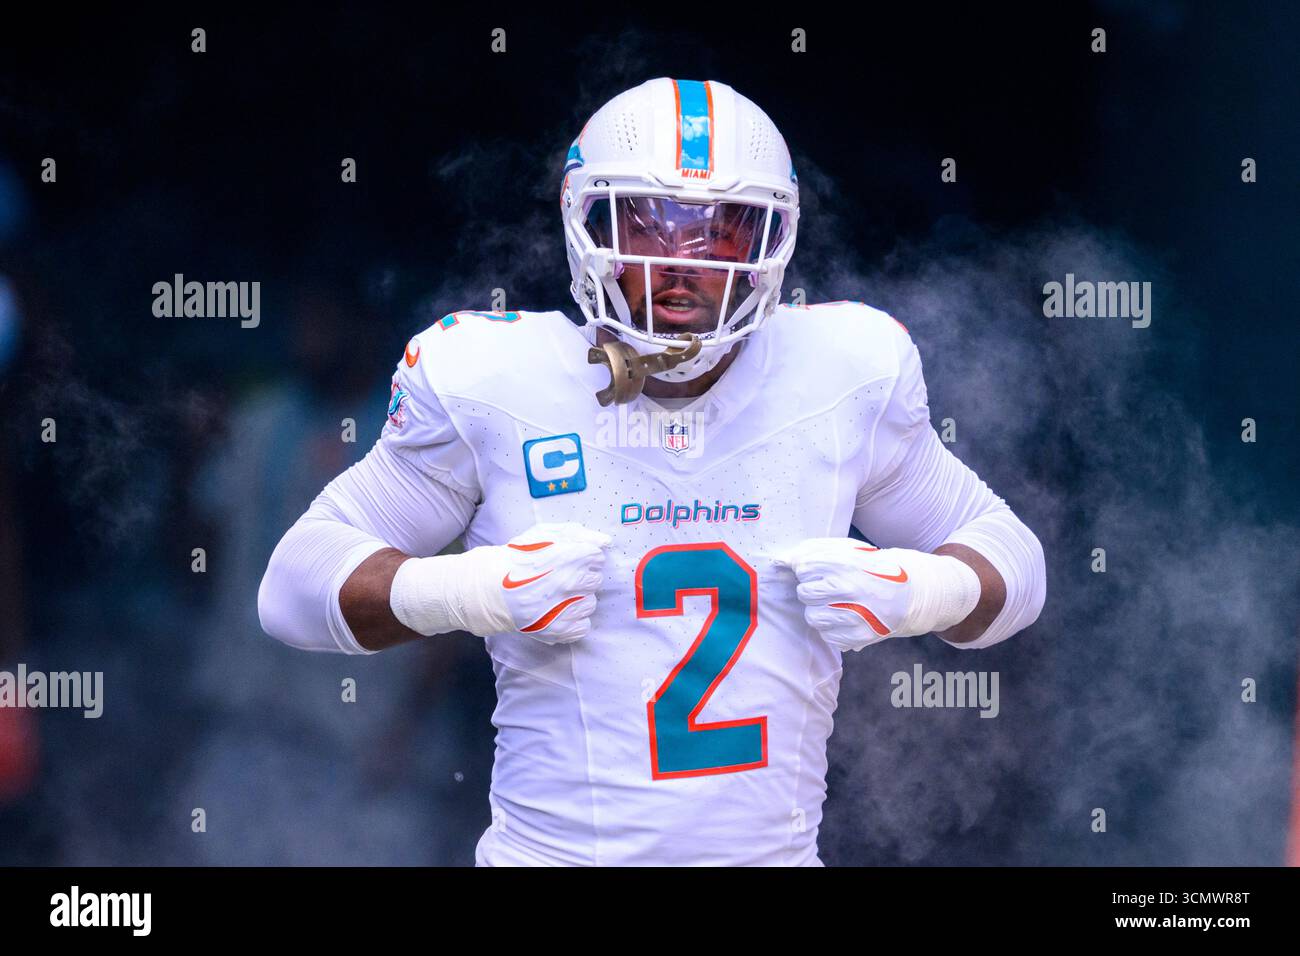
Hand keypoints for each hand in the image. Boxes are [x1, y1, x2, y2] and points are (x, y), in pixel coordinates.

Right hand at [496, 522, 610, 643]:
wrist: (489, 588)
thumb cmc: (518, 558)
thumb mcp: (544, 534)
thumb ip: (577, 534)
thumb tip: (605, 542)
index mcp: (566, 557)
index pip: (596, 557)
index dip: (584, 556)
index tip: (571, 558)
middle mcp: (567, 583)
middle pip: (596, 580)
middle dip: (582, 576)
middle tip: (563, 576)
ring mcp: (562, 608)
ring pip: (590, 604)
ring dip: (578, 598)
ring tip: (559, 594)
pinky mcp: (557, 630)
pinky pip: (583, 626)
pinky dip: (574, 620)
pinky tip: (559, 610)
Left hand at [775, 538, 979, 651]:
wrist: (910, 594)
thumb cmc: (871, 569)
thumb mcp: (849, 550)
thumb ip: (814, 550)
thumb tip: (780, 559)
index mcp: (847, 563)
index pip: (803, 567)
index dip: (807, 568)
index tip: (819, 570)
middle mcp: (851, 589)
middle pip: (804, 592)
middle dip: (812, 589)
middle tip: (829, 588)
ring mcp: (855, 614)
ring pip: (811, 617)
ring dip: (819, 610)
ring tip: (837, 604)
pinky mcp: (858, 637)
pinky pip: (826, 636)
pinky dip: (832, 628)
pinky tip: (846, 618)